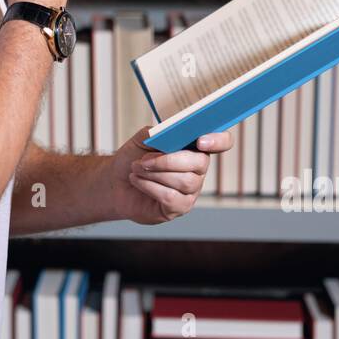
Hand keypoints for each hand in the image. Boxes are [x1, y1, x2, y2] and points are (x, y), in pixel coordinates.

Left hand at [108, 127, 231, 224]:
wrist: (116, 182)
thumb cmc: (133, 159)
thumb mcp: (143, 139)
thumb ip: (158, 132)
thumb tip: (168, 131)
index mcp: (194, 148)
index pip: (222, 142)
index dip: (218, 141)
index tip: (201, 141)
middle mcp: (198, 169)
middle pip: (199, 163)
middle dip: (168, 161)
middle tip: (144, 160)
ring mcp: (191, 190)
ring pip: (184, 181)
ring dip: (155, 174)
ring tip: (136, 169)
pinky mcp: (180, 207)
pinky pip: (171, 197)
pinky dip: (150, 187)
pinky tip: (137, 181)